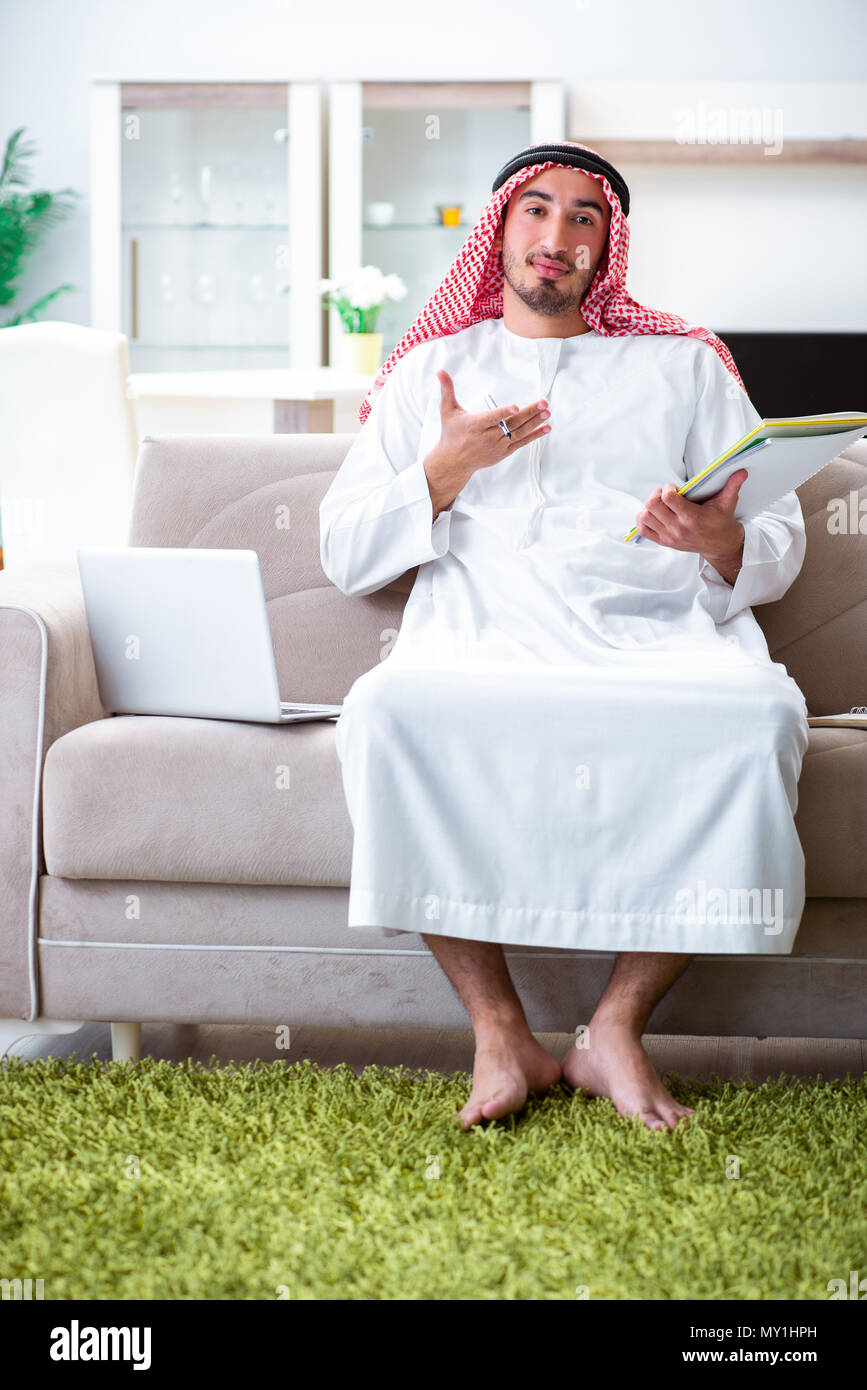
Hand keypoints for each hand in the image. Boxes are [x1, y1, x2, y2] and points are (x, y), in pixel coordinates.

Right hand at [429, 369, 550, 475]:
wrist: (454, 462)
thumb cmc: (451, 434)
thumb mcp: (447, 411)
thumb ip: (446, 390)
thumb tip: (440, 371)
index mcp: (475, 425)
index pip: (492, 418)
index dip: (504, 413)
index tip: (516, 407)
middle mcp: (488, 437)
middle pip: (511, 424)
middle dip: (529, 413)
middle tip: (543, 403)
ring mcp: (497, 446)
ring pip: (519, 433)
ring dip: (535, 423)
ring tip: (547, 412)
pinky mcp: (504, 452)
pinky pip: (522, 443)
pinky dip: (534, 435)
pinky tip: (546, 427)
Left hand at [635, 469, 747, 579]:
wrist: (720, 545)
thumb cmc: (721, 521)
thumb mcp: (728, 503)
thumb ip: (732, 486)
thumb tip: (742, 471)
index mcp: (692, 518)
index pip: (668, 498)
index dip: (668, 488)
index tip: (676, 488)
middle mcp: (677, 528)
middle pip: (652, 506)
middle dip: (657, 494)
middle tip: (666, 493)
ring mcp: (669, 536)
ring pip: (645, 516)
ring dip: (649, 506)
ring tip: (662, 503)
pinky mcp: (664, 542)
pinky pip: (643, 529)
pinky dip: (644, 519)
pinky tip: (654, 513)